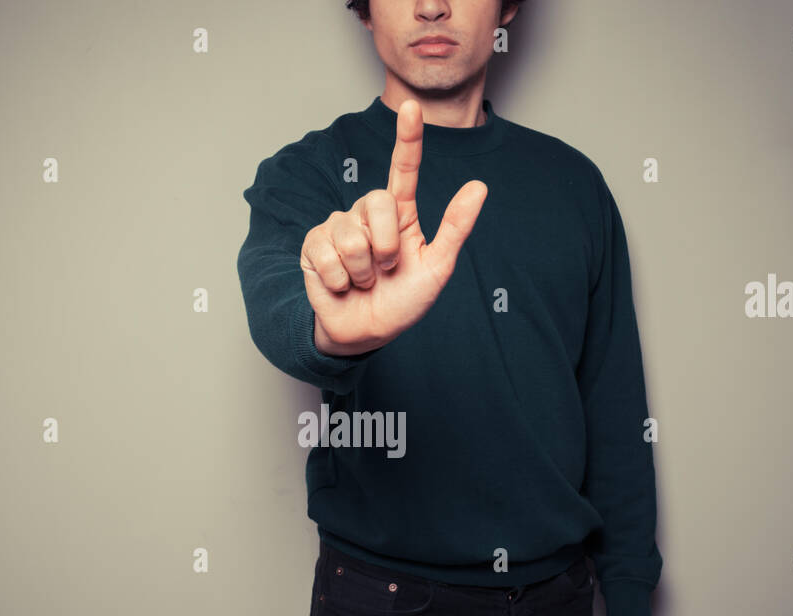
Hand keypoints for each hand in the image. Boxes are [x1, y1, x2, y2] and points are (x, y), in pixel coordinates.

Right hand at [300, 98, 487, 355]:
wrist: (366, 331)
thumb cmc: (404, 300)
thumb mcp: (437, 267)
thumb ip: (455, 227)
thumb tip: (480, 186)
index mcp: (399, 214)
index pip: (403, 168)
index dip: (407, 138)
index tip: (411, 106)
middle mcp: (367, 214)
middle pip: (376, 204)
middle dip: (385, 247)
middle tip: (385, 271)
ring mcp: (337, 226)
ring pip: (351, 237)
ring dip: (362, 271)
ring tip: (364, 281)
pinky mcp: (313, 245)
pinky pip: (326, 254)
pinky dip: (340, 280)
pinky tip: (341, 286)